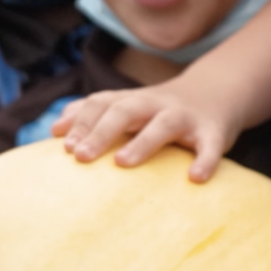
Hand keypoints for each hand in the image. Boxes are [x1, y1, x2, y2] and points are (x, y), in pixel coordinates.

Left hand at [51, 81, 246, 182]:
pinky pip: (210, 145)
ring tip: (123, 163)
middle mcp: (155, 103)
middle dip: (101, 131)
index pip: (100, 103)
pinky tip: (195, 178)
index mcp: (131, 99)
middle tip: (80, 156)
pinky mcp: (213, 131)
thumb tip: (55, 130)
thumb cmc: (159, 108)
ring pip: (163, 123)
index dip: (82, 122)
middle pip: (125, 110)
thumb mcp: (127, 105)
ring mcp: (184, 116)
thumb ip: (92, 114)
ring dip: (143, 142)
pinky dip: (205, 159)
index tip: (64, 146)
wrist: (216, 92)